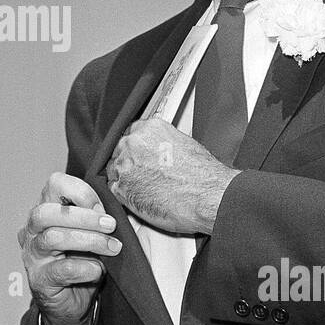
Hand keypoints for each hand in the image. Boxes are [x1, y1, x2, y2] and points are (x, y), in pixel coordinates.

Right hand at [18, 172, 119, 324]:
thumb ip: (98, 217)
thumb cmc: (82, 262)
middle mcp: (32, 230)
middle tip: (111, 225)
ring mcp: (33, 255)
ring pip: (53, 238)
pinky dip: (86, 268)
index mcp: (46, 210)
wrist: (71, 304)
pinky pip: (62, 269)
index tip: (103, 207)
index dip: (80, 191)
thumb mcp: (91, 233)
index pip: (53, 184)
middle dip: (84, 216)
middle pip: (46, 212)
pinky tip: (99, 270)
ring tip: (113, 248)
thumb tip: (117, 207)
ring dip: (90, 241)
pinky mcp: (39, 280)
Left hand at [106, 117, 236, 234]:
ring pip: (115, 168)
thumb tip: (156, 149)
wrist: (209, 196)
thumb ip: (162, 142)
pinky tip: (139, 196)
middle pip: (120, 149)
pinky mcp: (122, 189)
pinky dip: (124, 193)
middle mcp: (134, 143)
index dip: (136, 147)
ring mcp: (126, 166)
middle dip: (129, 160)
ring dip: (125, 176)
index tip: (140, 155)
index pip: (132, 133)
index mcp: (150, 128)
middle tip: (143, 172)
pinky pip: (114, 188)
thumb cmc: (204, 175)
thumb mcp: (184, 144)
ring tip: (143, 186)